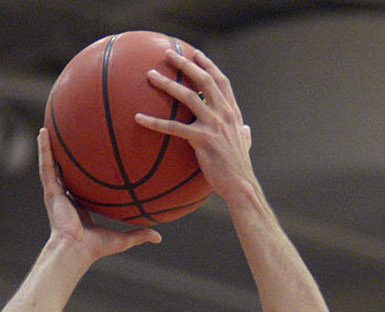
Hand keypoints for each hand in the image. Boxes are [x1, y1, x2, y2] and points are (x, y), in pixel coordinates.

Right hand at [37, 129, 158, 259]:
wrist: (76, 251)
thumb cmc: (95, 249)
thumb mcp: (121, 239)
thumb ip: (138, 234)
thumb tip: (159, 237)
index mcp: (78, 208)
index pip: (79, 188)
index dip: (81, 176)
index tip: (87, 164)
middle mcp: (65, 199)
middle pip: (63, 173)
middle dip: (62, 158)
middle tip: (65, 139)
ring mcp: (56, 194)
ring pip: (50, 165)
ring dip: (48, 147)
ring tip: (46, 128)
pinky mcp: (51, 192)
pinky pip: (46, 166)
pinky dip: (43, 150)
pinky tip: (43, 133)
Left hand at [138, 48, 256, 200]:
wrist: (240, 184)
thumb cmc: (239, 167)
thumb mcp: (245, 144)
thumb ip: (244, 134)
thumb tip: (246, 130)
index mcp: (232, 113)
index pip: (221, 81)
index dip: (208, 65)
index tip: (196, 53)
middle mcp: (224, 114)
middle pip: (204, 80)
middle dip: (185, 63)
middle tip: (167, 54)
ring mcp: (214, 125)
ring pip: (188, 96)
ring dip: (168, 83)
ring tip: (150, 75)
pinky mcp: (202, 139)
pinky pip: (173, 127)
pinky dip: (154, 122)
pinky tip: (138, 118)